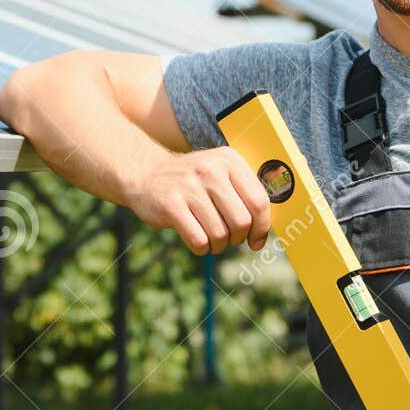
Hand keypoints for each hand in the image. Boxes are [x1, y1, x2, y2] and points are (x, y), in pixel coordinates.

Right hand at [125, 147, 271, 253]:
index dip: (261, 227)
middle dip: (238, 239)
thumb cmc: (192, 182)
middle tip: (229, 239)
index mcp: (229, 161)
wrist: (146, 173)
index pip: (259, 201)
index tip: (255, 241)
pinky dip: (202, 248)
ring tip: (211, 239)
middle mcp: (211, 170)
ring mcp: (189, 186)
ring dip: (218, 245)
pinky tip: (197, 241)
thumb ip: (244, 196)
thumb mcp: (220, 175)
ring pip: (220, 234)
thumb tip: (263, 234)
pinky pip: (198, 240)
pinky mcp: (171, 204)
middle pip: (241, 221)